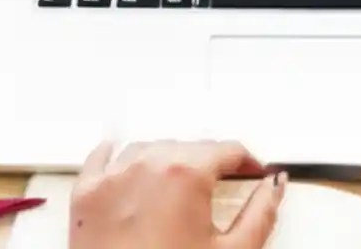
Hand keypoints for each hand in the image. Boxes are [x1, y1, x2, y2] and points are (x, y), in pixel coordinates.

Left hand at [69, 140, 286, 248]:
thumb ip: (261, 214)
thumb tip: (274, 188)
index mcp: (186, 173)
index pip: (228, 149)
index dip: (247, 162)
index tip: (252, 172)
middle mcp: (147, 165)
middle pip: (189, 146)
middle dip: (209, 163)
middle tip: (221, 185)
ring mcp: (112, 177)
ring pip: (148, 148)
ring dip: (168, 159)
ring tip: (180, 183)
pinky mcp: (86, 194)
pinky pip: (102, 157)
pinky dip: (118, 156)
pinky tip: (127, 162)